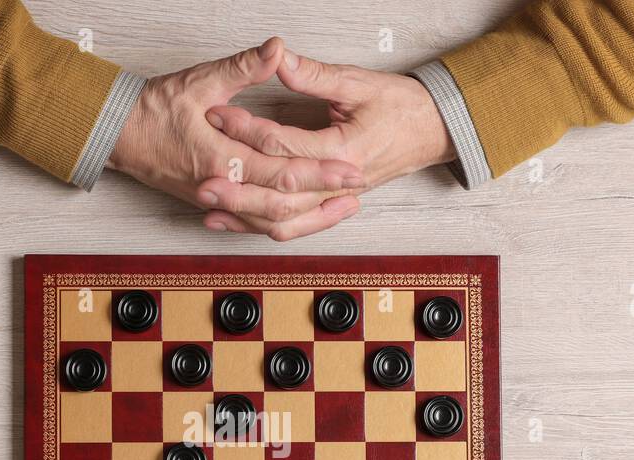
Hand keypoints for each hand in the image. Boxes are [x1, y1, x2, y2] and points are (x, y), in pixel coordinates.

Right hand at [108, 38, 364, 240]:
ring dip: (307, 216)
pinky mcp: (213, 202)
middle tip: (356, 191)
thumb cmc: (152, 109)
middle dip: (322, 198)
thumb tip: (276, 49)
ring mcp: (216, 199)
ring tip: (340, 208)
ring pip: (269, 220)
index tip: (350, 167)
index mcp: (221, 159)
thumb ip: (242, 68)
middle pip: (282, 202)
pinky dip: (280, 222)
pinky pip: (251, 221)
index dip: (319, 171)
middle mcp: (221, 187)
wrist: (117, 136)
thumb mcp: (199, 81)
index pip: (281, 170)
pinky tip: (301, 218)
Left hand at [199, 50, 455, 233]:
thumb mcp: (358, 82)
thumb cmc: (400, 106)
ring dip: (244, 217)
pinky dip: (261, 228)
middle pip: (277, 194)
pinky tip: (233, 223)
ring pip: (283, 220)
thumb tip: (278, 58)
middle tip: (200, 180)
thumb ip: (314, 76)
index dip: (246, 129)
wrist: (432, 131)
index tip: (216, 113)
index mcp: (343, 151)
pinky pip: (293, 227)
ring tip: (208, 209)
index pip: (284, 144)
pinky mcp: (330, 206)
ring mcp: (334, 199)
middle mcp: (338, 183)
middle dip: (236, 189)